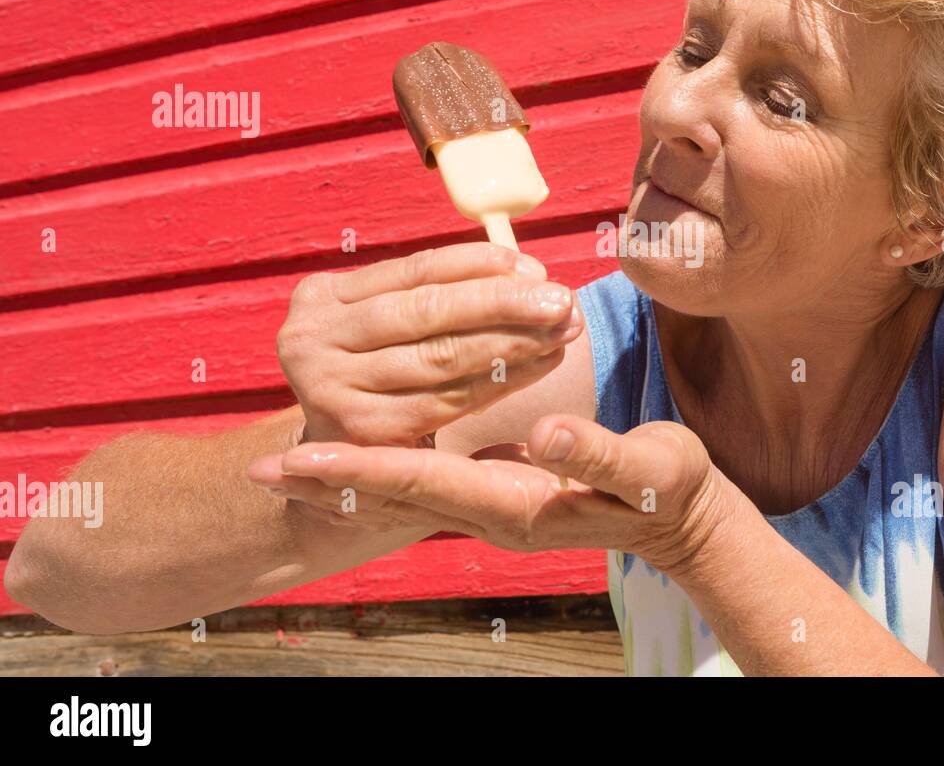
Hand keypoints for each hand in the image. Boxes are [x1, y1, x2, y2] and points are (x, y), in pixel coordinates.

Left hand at [247, 416, 731, 573]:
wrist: (680, 519)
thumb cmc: (669, 489)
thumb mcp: (648, 467)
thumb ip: (598, 455)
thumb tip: (548, 433)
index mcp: (520, 502)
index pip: (424, 481)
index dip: (360, 469)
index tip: (297, 459)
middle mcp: (492, 512)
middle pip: (394, 495)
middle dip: (326, 482)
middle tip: (254, 470)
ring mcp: (491, 507)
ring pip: (401, 493)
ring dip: (342, 480)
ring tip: (283, 467)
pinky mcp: (497, 493)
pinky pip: (424, 484)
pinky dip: (381, 472)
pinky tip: (356, 458)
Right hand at [276, 243, 581, 446]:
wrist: (337, 468)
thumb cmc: (383, 381)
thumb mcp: (387, 331)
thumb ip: (435, 298)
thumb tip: (525, 271)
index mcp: (321, 297)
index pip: (413, 270)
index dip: (476, 265)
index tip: (533, 266)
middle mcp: (310, 339)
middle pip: (425, 311)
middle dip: (501, 302)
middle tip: (562, 300)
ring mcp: (329, 388)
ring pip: (440, 356)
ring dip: (512, 340)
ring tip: (563, 330)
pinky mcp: (361, 433)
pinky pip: (447, 400)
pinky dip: (501, 380)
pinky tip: (542, 365)